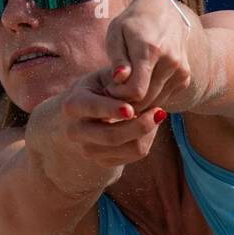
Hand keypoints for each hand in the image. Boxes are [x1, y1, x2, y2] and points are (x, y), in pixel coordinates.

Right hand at [29, 70, 169, 175]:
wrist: (82, 116)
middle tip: (160, 111)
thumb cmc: (98, 89)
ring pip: (128, 148)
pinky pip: (134, 155)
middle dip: (139, 125)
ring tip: (155, 114)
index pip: (91, 108)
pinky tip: (148, 125)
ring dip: (148, 132)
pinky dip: (146, 139)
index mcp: (73, 105)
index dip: (111, 109)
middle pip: (112, 136)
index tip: (130, 110)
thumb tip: (124, 73)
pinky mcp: (103, 162)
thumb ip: (116, 74)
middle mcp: (75, 131)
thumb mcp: (103, 77)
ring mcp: (88, 149)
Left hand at [99, 0, 194, 112]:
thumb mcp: (117, 33)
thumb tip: (120, 78)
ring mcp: (181, 70)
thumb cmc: (133, 23)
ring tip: (124, 85)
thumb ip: (118, 58)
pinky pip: (164, 97)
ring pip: (156, 101)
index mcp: (151, 50)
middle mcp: (171, 61)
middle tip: (114, 89)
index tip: (109, 86)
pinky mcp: (185, 77)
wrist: (163, 12)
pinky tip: (139, 84)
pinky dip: (150, 97)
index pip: (136, 90)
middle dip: (126, 100)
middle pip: (146, 99)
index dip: (118, 94)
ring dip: (138, 100)